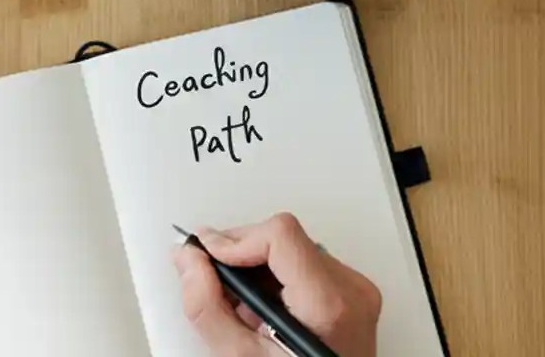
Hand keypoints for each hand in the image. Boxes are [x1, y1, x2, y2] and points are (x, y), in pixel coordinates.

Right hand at [173, 213, 381, 356]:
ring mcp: (355, 289)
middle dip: (239, 255)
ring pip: (290, 247)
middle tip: (214, 282)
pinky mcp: (352, 291)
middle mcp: (350, 289)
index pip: (279, 235)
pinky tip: (262, 309)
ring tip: (243, 307)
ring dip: (254, 268)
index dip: (235, 239)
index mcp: (327, 304)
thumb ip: (207, 306)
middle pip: (281, 238)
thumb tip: (189, 260)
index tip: (207, 252)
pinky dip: (273, 277)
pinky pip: (304, 262)